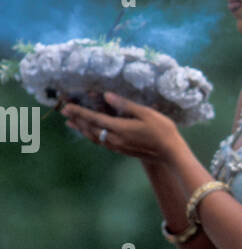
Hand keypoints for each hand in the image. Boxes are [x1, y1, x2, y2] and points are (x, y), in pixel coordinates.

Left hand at [61, 94, 182, 160]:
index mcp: (120, 128)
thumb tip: (107, 96)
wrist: (171, 153)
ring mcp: (119, 147)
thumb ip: (125, 105)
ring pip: (95, 138)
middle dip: (77, 120)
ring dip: (82, 130)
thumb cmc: (162, 130)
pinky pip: (102, 143)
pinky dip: (92, 136)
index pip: (94, 119)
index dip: (79, 112)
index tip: (66, 107)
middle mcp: (116, 139)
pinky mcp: (123, 151)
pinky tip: (91, 134)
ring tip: (71, 124)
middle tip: (64, 113)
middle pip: (91, 129)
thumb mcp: (146, 113)